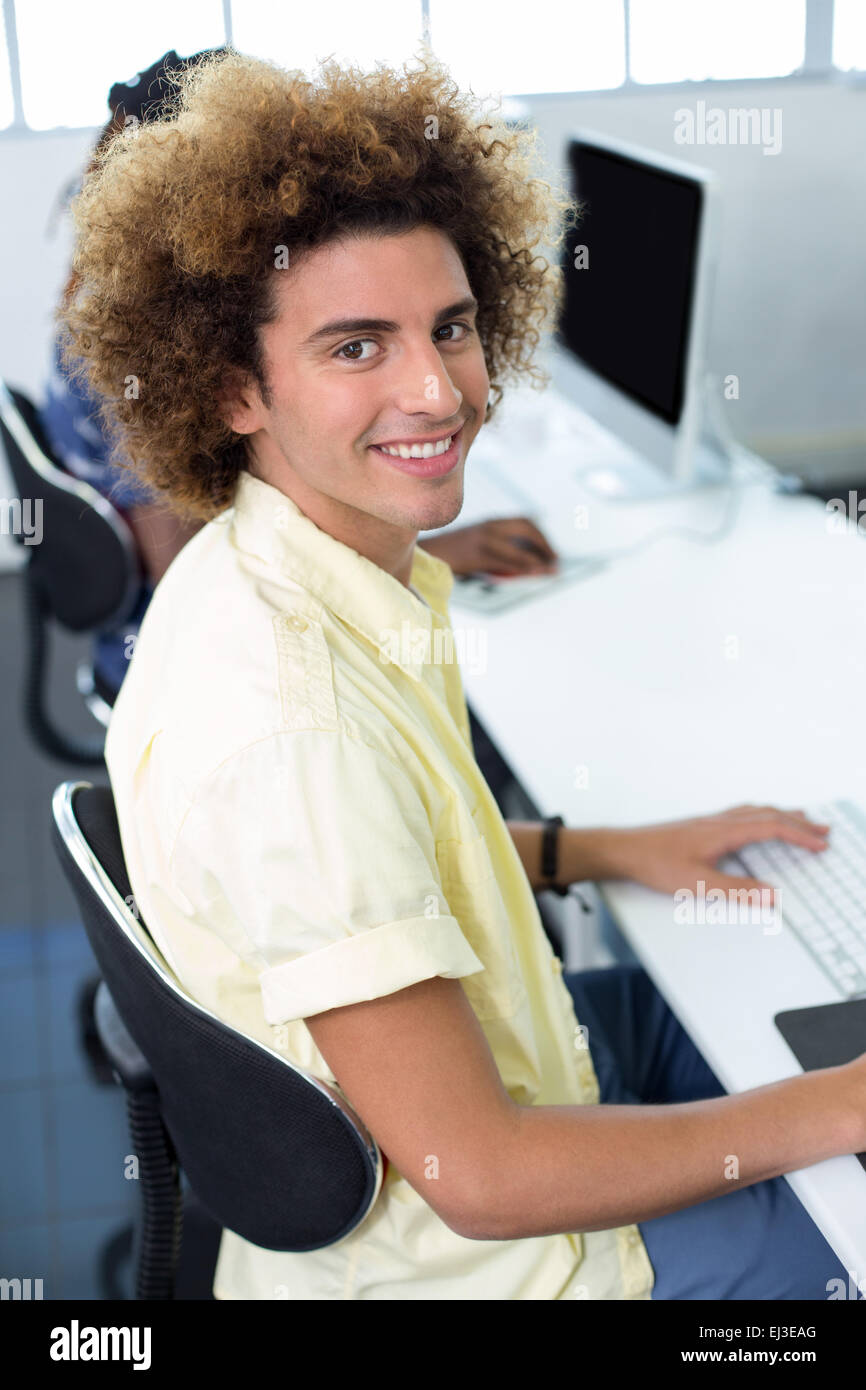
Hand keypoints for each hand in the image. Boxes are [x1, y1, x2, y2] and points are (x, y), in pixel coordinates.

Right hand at [418, 518, 558, 577]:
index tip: (551, 549)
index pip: (525, 522)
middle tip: (555, 559)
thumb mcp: (478, 540)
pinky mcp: (476, 556)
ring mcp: (483, 540)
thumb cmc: (455, 551)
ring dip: (538, 561)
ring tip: (548, 571)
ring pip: (519, 549)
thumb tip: (528, 561)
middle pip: (527, 529)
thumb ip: (499, 544)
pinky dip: (522, 568)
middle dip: (545, 545)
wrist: (429, 552)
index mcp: (491, 522)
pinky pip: (506, 563)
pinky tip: (531, 574)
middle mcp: (489, 527)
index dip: (542, 535)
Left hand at [610, 804, 829, 899]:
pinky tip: (756, 819)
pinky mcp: (700, 825)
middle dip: (798, 822)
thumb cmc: (654, 864)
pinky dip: (761, 813)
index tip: (821, 844)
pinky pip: (741, 812)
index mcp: (723, 832)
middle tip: (823, 830)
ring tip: (800, 818)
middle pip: (768, 814)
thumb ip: (737, 891)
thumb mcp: (697, 884)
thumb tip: (772, 897)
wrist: (623, 849)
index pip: (772, 828)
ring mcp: (709, 821)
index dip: (800, 836)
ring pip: (755, 810)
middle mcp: (719, 821)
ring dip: (781, 814)